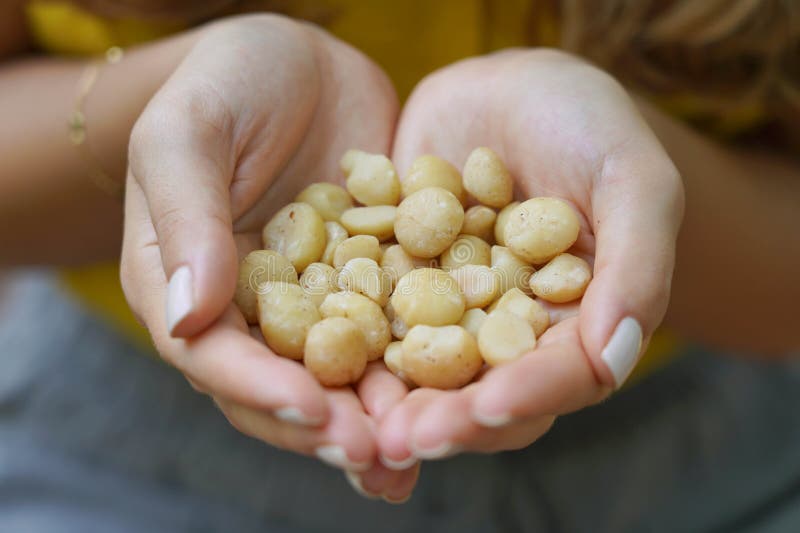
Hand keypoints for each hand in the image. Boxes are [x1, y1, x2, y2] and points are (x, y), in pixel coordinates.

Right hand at [120, 14, 414, 496]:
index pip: (212, 355)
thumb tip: (189, 319)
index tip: (314, 410)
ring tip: (417, 455)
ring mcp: (314, 301)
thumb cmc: (226, 82)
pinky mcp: (370, 283)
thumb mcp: (188, 132)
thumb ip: (186, 218)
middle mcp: (249, 309)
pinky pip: (391, 333)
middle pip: (279, 385)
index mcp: (186, 285)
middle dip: (327, 427)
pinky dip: (417, 370)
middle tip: (378, 457)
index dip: (259, 390)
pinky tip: (455, 401)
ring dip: (377, 420)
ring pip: (339, 375)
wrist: (298, 60)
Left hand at [377, 49, 683, 467]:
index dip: (525, 397)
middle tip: (401, 440)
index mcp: (574, 323)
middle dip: (445, 420)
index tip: (485, 410)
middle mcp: (509, 331)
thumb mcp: (631, 179)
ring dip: (389, 401)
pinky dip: (345, 340)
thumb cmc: (588, 123)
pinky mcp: (398, 283)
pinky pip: (370, 318)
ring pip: (421, 371)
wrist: (510, 83)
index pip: (559, 379)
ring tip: (353, 422)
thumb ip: (637, 266)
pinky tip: (309, 358)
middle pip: (483, 392)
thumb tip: (616, 361)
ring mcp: (449, 310)